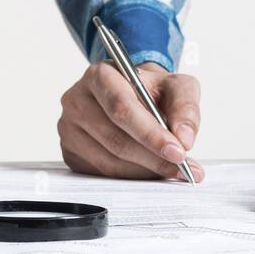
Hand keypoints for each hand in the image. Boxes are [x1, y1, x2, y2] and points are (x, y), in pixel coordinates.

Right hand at [57, 61, 202, 180]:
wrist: (132, 93)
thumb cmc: (151, 90)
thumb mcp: (176, 86)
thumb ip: (185, 107)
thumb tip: (184, 138)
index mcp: (100, 76)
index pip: (122, 108)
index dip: (150, 134)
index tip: (178, 152)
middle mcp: (77, 100)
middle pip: (115, 139)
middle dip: (153, 158)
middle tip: (183, 168)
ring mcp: (69, 128)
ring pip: (109, 162)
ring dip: (145, 171)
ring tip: (171, 170)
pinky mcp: (70, 151)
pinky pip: (101, 174)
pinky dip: (130, 178)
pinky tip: (148, 170)